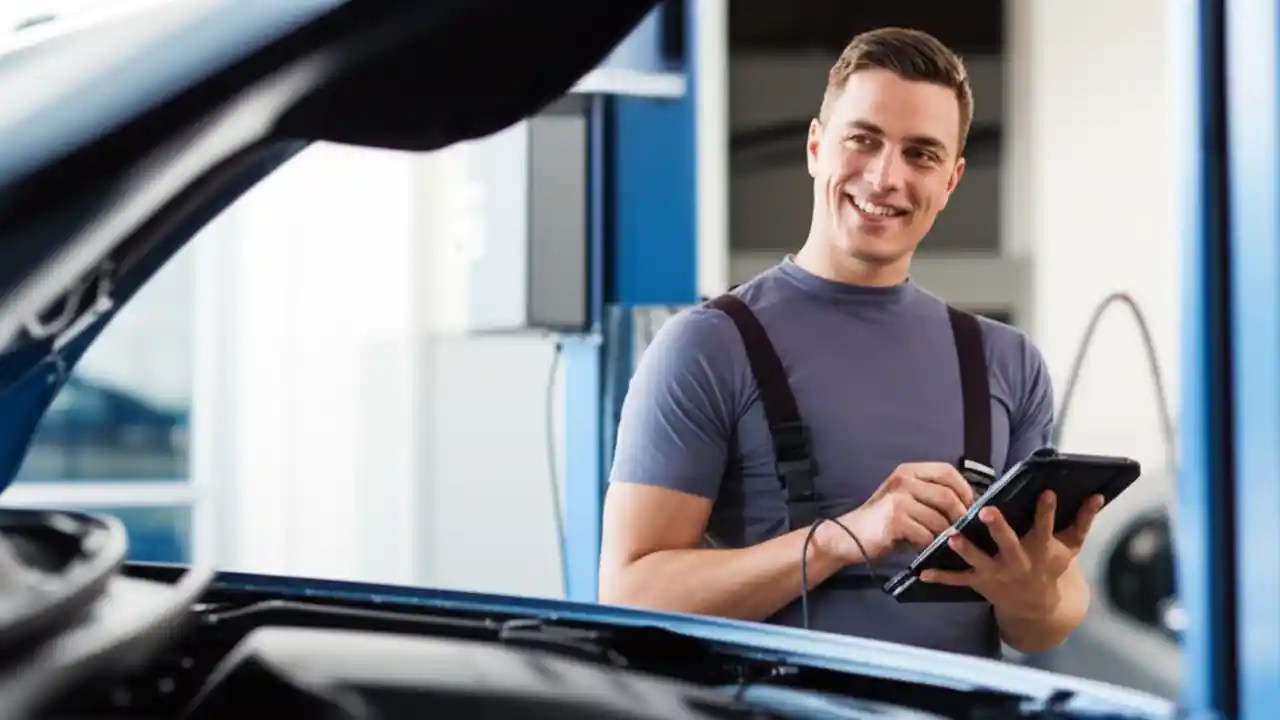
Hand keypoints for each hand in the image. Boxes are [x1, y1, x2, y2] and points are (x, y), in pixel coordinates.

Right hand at [821, 463, 975, 563]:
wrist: (850, 535)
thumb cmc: (884, 520)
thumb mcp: (907, 499)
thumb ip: (931, 496)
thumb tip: (968, 505)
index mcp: (908, 471)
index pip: (947, 471)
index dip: (964, 489)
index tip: (969, 507)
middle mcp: (903, 480)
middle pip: (947, 495)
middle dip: (959, 516)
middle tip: (959, 529)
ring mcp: (898, 499)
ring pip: (939, 519)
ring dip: (943, 534)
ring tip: (940, 541)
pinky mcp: (895, 520)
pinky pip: (926, 534)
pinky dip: (928, 544)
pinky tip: (922, 546)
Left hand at [921, 490, 1104, 618]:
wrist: (1037, 605)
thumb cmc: (1051, 566)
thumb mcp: (1071, 547)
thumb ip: (1083, 520)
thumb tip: (1098, 495)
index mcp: (1039, 549)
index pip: (1045, 526)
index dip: (1046, 510)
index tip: (1045, 491)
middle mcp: (1018, 562)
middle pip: (1008, 543)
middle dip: (998, 528)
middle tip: (987, 511)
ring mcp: (997, 573)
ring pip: (978, 561)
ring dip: (964, 550)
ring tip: (950, 537)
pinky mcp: (979, 583)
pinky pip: (957, 580)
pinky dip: (940, 577)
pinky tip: (921, 572)